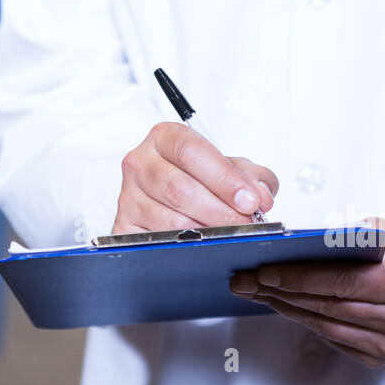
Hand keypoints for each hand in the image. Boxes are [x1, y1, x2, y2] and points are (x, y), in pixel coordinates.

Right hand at [113, 122, 278, 232]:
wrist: (171, 195)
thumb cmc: (199, 177)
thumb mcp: (228, 166)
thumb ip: (250, 176)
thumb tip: (260, 196)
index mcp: (165, 138)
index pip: (191, 153)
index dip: (224, 178)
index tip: (249, 200)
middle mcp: (140, 162)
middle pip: (180, 189)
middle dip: (221, 210)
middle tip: (246, 223)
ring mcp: (128, 195)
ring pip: (172, 220)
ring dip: (208, 231)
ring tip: (230, 234)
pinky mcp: (124, 225)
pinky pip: (158, 241)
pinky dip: (186, 246)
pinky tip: (204, 243)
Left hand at [229, 218, 384, 367]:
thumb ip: (348, 238)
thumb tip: (296, 243)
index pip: (341, 282)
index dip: (299, 278)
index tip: (264, 270)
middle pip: (327, 306)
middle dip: (279, 292)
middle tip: (244, 279)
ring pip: (325, 325)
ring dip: (285, 307)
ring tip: (255, 290)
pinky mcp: (383, 356)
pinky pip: (333, 338)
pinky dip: (306, 319)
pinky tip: (283, 304)